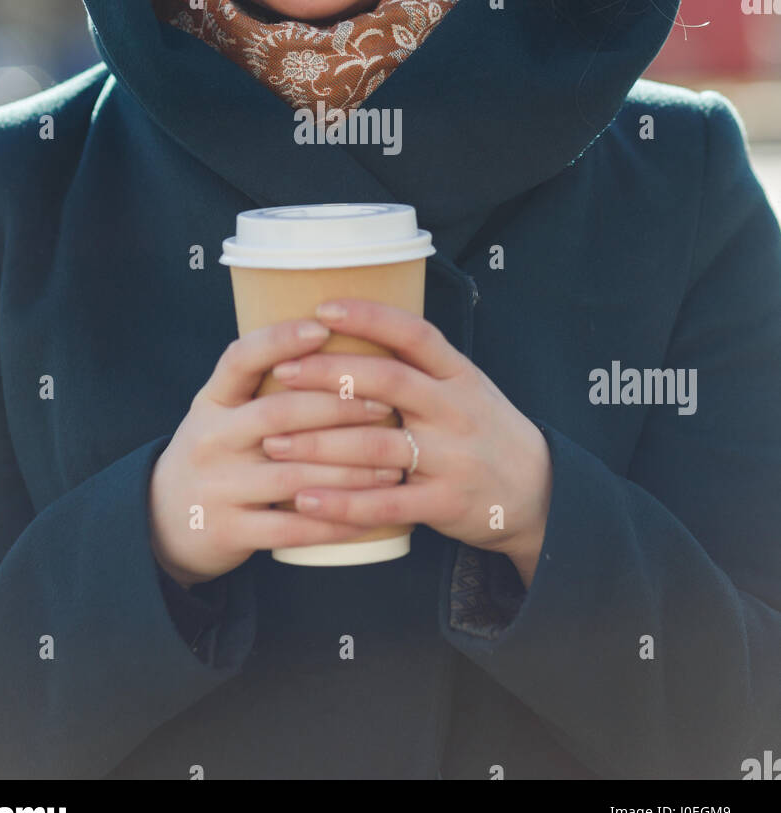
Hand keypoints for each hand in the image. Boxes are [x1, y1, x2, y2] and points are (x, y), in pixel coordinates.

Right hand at [148, 317, 406, 586]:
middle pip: (278, 414)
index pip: (239, 359)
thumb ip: (263, 384)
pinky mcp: (228, 531)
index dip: (279, 340)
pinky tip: (368, 515)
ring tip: (392, 464)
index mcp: (211, 402)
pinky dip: (334, 522)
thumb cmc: (217, 453)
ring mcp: (217, 487)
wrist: (164, 521)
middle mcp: (210, 439)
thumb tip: (339, 339)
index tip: (322, 328)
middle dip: (339, 407)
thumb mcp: (222, 412)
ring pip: (293, 475)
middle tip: (386, 404)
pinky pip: (291, 528)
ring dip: (350, 470)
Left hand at [259, 298, 552, 577]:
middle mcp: (456, 410)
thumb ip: (418, 366)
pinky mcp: (446, 503)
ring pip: (377, 445)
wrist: (540, 492)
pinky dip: (341, 504)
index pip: (414, 334)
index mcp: (459, 374)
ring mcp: (453, 458)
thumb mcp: (465, 386)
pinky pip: (386, 504)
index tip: (323, 308)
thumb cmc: (484, 430)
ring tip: (272, 441)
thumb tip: (349, 332)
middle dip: (329, 375)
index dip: (370, 317)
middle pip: (388, 382)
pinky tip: (304, 500)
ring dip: (319, 443)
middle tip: (281, 373)